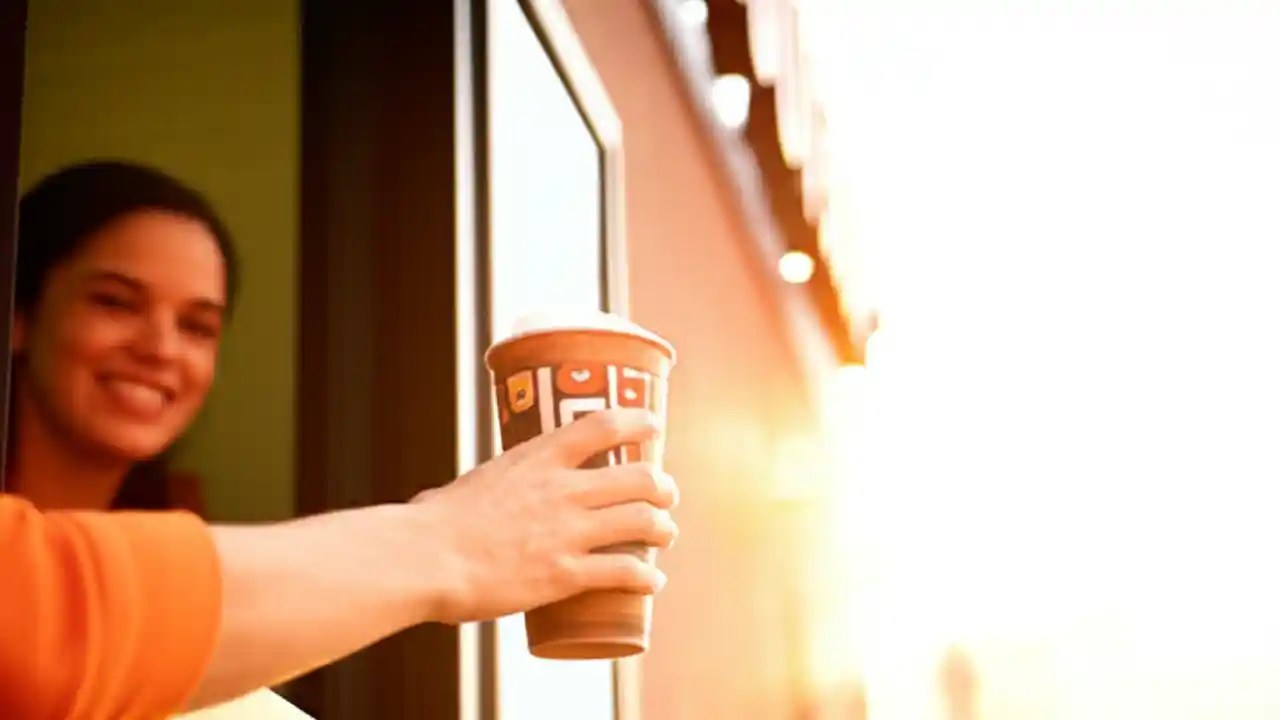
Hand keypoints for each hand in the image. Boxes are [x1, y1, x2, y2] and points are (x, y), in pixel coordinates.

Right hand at [413, 408, 678, 623]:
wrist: (425, 559)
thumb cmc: (435, 521)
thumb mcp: (477, 482)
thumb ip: (493, 486)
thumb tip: (469, 496)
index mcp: (539, 457)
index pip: (604, 425)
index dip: (638, 422)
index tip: (654, 426)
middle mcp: (563, 489)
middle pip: (639, 477)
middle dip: (663, 486)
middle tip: (666, 494)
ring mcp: (568, 532)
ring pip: (642, 522)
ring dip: (663, 528)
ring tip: (665, 534)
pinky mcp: (566, 573)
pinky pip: (624, 572)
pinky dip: (647, 577)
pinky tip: (654, 583)